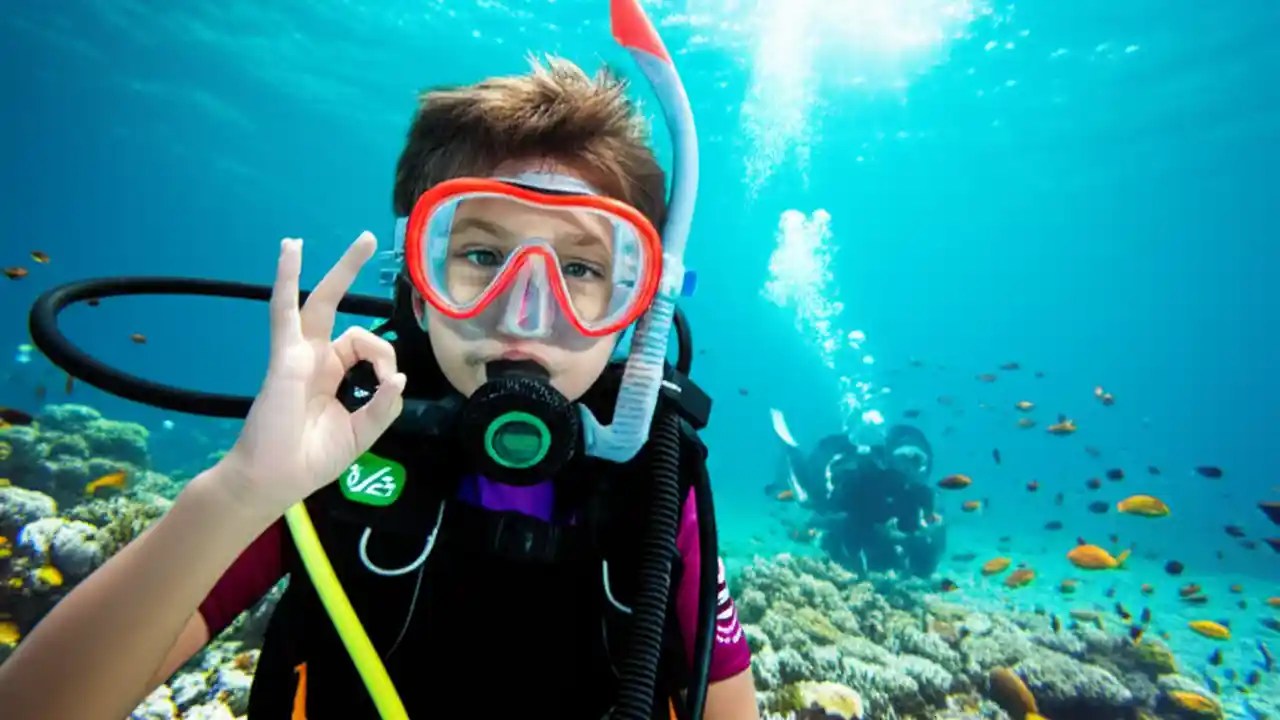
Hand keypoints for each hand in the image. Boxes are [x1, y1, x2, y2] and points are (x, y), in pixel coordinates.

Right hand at [218, 232, 406, 516]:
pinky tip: (290, 252)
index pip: (368, 347)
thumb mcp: (361, 434)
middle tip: (366, 237)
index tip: (389, 385)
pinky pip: (284, 312)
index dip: (386, 360)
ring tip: (352, 237)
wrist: (273, 480)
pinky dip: (287, 280)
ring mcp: (299, 354)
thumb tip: (399, 377)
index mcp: (334, 375)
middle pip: (336, 306)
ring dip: (336, 268)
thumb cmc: (312, 460)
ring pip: (318, 301)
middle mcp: (316, 358)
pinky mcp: (285, 358)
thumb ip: (383, 406)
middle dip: (350, 270)